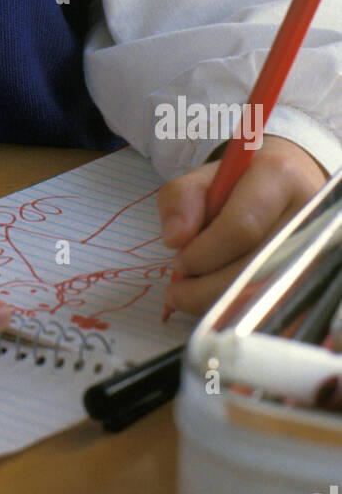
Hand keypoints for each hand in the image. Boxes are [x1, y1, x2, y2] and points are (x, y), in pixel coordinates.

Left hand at [157, 134, 328, 316]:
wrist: (284, 190)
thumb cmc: (239, 188)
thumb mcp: (204, 180)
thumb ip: (180, 199)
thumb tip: (175, 238)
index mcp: (278, 178)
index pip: (241, 227)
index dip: (203, 253)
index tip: (179, 262)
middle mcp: (307, 214)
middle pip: (254, 268)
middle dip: (206, 287)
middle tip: (180, 290)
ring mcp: (316, 250)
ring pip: (265, 294)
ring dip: (221, 305)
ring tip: (192, 298)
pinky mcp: (314, 278)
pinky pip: (277, 310)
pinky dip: (242, 315)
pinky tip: (219, 310)